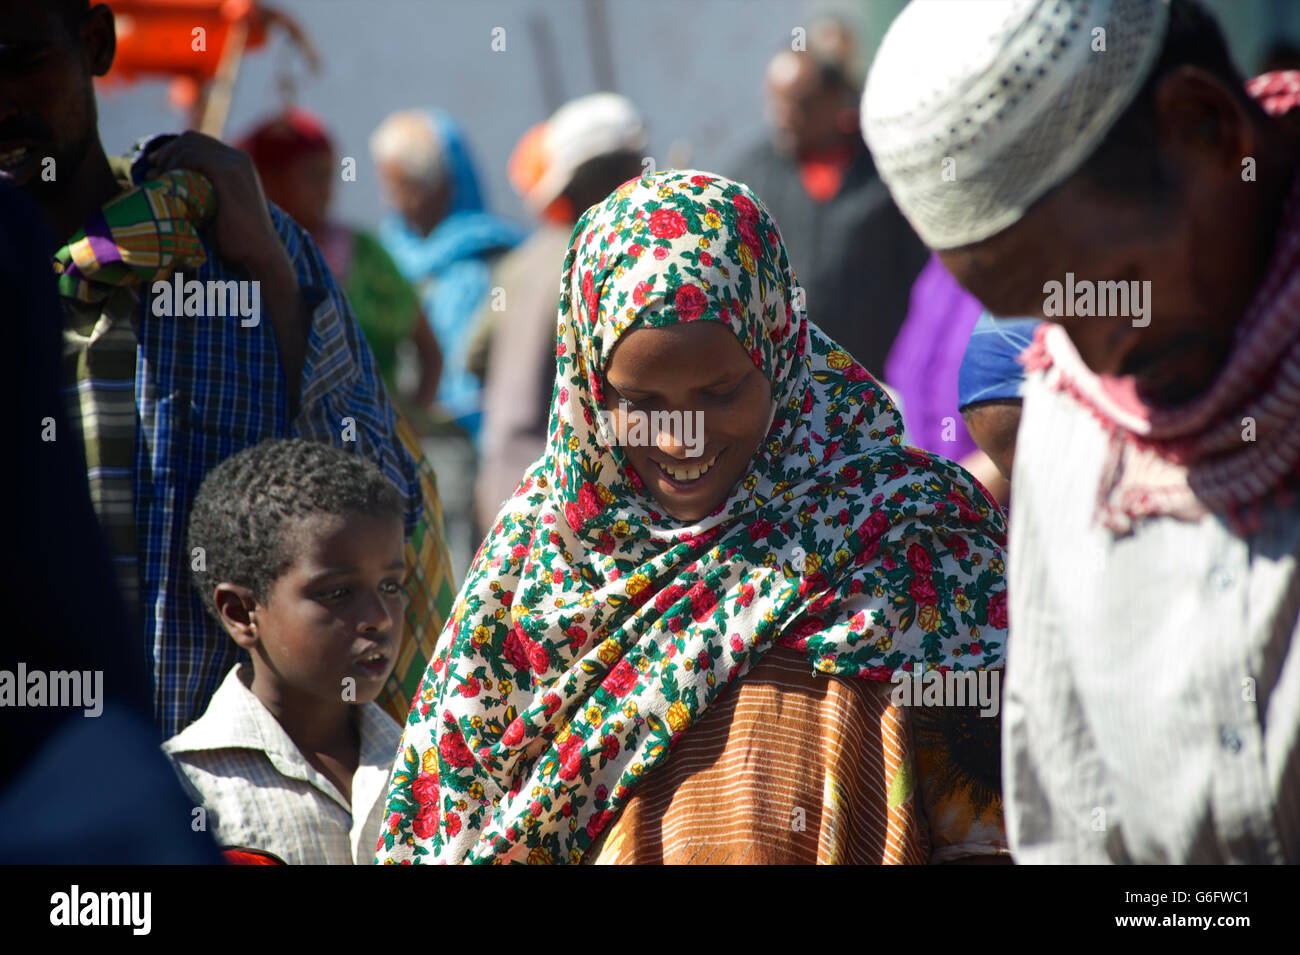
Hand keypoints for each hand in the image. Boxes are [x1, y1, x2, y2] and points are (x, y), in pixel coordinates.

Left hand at [144, 131, 286, 273]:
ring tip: (159, 180)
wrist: (259, 255)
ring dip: (168, 159)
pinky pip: (192, 156)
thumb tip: (163, 180)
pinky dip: (175, 165)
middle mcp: (238, 158)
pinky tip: (169, 182)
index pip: (200, 142)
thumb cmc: (235, 241)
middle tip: (153, 170)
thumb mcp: (215, 208)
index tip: (156, 166)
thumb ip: (198, 190)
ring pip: (189, 144)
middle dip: (167, 151)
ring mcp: (234, 163)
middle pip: (192, 138)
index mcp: (239, 164)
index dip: (173, 150)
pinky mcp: (227, 172)